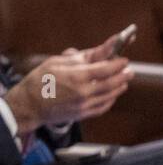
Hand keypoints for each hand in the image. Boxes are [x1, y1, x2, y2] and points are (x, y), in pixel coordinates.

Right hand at [3, 36, 131, 133]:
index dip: (117, 64)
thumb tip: (101, 50)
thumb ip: (82, 57)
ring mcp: (85, 105)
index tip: (123, 59)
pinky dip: (111, 99)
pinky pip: (103, 106)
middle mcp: (83, 92)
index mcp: (76, 76)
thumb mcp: (57, 62)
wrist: (30, 104)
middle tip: (129, 70)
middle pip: (112, 83)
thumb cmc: (40, 80)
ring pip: (110, 96)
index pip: (105, 69)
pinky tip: (113, 94)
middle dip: (123, 76)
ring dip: (119, 87)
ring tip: (124, 80)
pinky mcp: (84, 114)